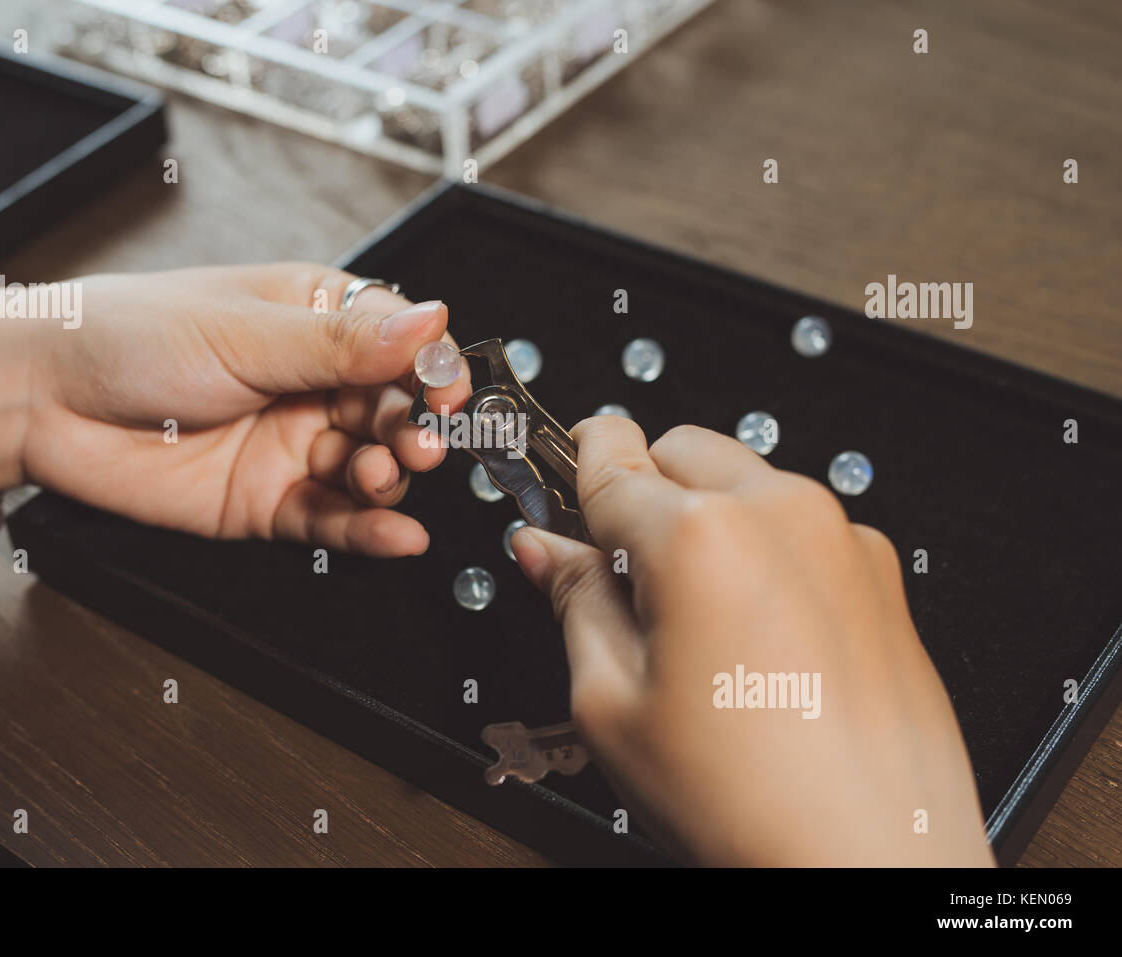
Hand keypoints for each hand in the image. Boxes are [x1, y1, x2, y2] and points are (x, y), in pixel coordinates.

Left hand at [22, 264, 468, 555]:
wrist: (43, 400)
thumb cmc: (131, 336)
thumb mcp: (244, 333)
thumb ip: (342, 343)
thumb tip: (432, 321)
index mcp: (318, 321)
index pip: (403, 345)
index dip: (435, 371)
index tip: (449, 396)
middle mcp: (315, 385)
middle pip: (397, 413)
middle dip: (414, 431)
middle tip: (414, 445)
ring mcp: (294, 446)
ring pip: (372, 470)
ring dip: (389, 480)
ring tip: (377, 476)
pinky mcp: (268, 502)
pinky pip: (331, 520)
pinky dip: (367, 531)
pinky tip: (395, 535)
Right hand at [510, 419, 992, 865]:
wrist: (870, 859)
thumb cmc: (750, 800)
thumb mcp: (613, 704)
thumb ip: (574, 600)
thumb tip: (545, 549)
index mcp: (698, 538)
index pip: (613, 455)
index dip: (576, 454)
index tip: (567, 456)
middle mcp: (779, 514)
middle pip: (683, 449)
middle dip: (644, 488)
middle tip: (622, 568)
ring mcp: (841, 538)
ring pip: (746, 481)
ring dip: (707, 517)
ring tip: (695, 618)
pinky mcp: (878, 572)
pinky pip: (801, 525)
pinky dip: (765, 550)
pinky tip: (755, 635)